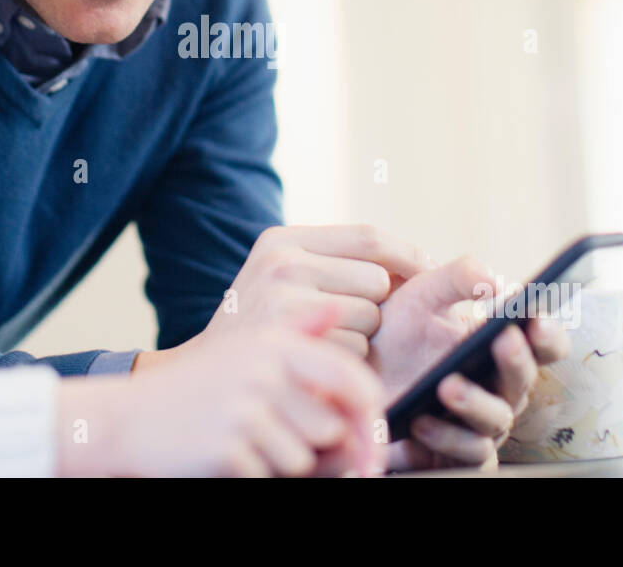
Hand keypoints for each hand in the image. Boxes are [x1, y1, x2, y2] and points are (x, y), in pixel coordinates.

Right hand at [56, 306, 387, 476]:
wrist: (129, 419)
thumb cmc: (198, 388)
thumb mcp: (246, 347)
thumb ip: (298, 329)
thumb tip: (338, 308)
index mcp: (276, 340)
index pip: (356, 378)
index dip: (372, 415)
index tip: (372, 441)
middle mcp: (265, 368)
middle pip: (337, 425)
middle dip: (322, 445)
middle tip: (285, 438)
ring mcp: (247, 407)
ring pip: (310, 456)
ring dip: (288, 460)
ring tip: (250, 440)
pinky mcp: (230, 447)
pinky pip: (278, 476)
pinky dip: (261, 474)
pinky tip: (231, 454)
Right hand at [186, 224, 433, 358]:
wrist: (195, 384)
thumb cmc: (255, 330)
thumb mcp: (279, 279)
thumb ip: (331, 262)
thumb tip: (419, 261)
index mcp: (280, 241)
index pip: (369, 236)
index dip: (407, 256)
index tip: (427, 272)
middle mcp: (279, 265)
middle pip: (376, 282)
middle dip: (376, 308)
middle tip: (344, 326)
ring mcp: (281, 305)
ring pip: (369, 323)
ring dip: (358, 342)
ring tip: (318, 350)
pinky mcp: (289, 345)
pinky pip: (351, 358)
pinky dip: (342, 370)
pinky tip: (311, 370)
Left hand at [368, 258, 570, 470]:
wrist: (356, 366)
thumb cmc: (398, 328)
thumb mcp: (425, 292)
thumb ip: (461, 277)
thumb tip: (496, 281)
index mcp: (500, 347)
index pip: (544, 346)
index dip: (549, 334)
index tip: (537, 318)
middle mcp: (497, 388)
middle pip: (523, 382)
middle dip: (516, 360)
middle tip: (502, 339)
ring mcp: (477, 423)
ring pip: (496, 422)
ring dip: (475, 403)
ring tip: (447, 385)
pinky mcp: (452, 452)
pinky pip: (466, 455)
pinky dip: (446, 440)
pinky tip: (420, 422)